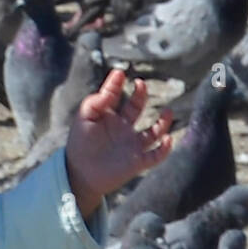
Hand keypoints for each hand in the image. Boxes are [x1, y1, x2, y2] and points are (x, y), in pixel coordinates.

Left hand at [65, 69, 173, 219]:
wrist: (79, 174)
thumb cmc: (79, 145)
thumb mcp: (83, 120)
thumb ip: (95, 102)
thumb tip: (110, 86)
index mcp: (108, 117)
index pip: (116, 97)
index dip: (117, 85)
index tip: (120, 73)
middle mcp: (123, 128)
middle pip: (136, 108)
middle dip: (141, 95)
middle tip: (141, 84)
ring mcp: (132, 144)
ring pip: (154, 132)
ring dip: (163, 122)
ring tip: (167, 112)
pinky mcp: (138, 161)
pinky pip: (157, 154)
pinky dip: (165, 148)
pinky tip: (167, 139)